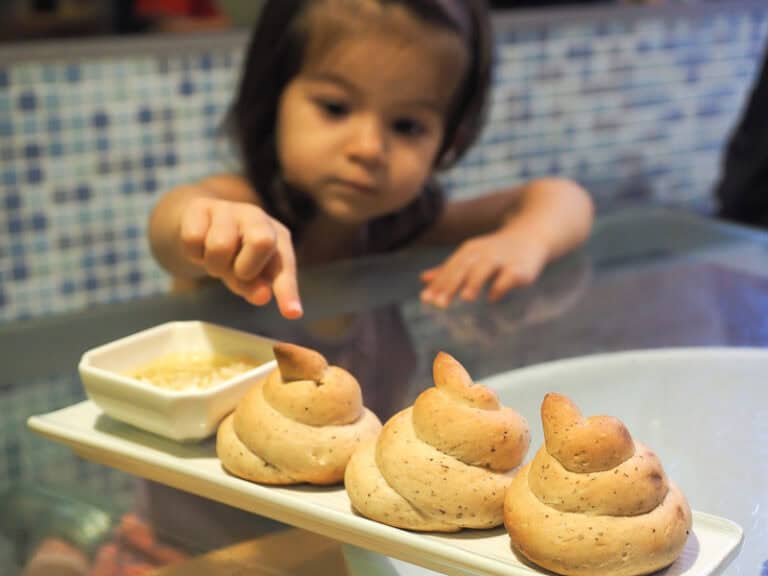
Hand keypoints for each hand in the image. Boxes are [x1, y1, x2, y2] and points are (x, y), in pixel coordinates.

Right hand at [179, 197, 302, 318]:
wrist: (198, 223)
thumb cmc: (233, 254)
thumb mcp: (248, 274)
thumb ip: (256, 287)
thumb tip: (262, 298)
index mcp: (277, 236)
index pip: (284, 266)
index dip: (287, 291)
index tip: (292, 314)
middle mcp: (257, 217)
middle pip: (262, 241)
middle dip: (246, 268)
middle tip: (236, 273)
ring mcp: (229, 209)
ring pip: (219, 245)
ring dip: (214, 265)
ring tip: (215, 262)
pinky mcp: (200, 207)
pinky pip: (193, 240)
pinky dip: (193, 253)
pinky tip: (199, 247)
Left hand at [419, 229, 547, 307]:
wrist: (532, 235)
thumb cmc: (495, 251)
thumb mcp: (471, 256)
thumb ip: (448, 269)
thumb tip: (423, 279)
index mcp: (469, 251)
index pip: (450, 268)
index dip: (438, 283)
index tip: (425, 299)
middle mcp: (484, 253)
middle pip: (464, 268)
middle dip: (451, 285)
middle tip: (438, 304)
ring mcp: (502, 259)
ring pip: (485, 269)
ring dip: (475, 282)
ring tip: (465, 298)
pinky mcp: (520, 267)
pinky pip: (509, 277)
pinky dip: (500, 286)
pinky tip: (492, 298)